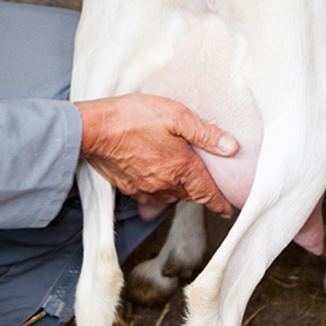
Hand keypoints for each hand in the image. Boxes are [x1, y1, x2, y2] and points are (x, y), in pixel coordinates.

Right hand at [76, 94, 237, 217]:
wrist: (93, 129)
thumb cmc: (133, 117)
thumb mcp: (175, 115)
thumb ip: (205, 133)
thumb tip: (231, 148)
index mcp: (182, 168)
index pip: (208, 193)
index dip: (220, 203)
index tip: (227, 210)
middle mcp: (166, 184)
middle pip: (190, 196)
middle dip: (200, 194)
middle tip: (207, 188)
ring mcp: (146, 189)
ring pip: (170, 197)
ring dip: (179, 192)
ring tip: (182, 182)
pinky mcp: (129, 188)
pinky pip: (150, 197)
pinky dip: (158, 192)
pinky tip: (156, 180)